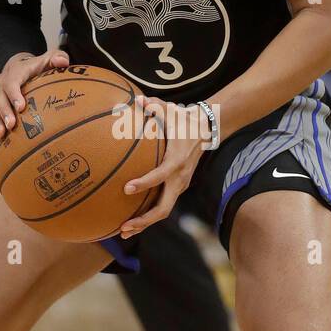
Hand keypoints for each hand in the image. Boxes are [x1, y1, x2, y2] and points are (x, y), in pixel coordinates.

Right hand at [0, 49, 69, 147]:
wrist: (16, 66)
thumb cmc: (36, 67)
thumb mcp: (47, 59)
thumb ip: (56, 58)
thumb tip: (63, 62)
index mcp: (14, 73)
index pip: (12, 82)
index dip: (15, 93)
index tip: (21, 106)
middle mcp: (1, 84)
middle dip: (4, 111)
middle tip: (11, 125)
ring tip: (0, 135)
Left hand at [118, 96, 208, 237]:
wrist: (207, 130)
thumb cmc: (184, 119)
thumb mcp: (171, 110)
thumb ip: (154, 106)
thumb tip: (136, 100)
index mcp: (177, 161)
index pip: (160, 176)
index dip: (145, 183)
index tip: (127, 188)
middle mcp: (180, 178)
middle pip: (164, 208)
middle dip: (144, 220)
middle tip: (124, 226)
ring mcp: (180, 185)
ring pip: (163, 211)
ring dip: (144, 223)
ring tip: (123, 231)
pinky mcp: (178, 188)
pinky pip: (163, 205)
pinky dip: (148, 215)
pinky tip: (131, 220)